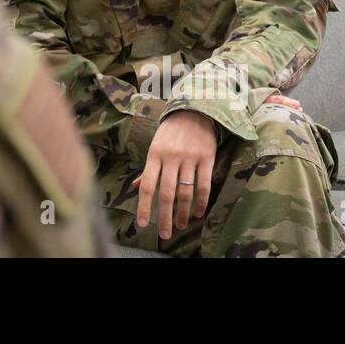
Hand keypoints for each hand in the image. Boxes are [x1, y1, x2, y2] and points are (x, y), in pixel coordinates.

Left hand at [132, 92, 300, 239]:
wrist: (195, 109)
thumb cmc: (171, 131)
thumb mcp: (156, 146)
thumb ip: (148, 169)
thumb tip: (137, 188)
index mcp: (154, 154)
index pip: (148, 186)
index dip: (145, 207)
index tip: (142, 225)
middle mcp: (171, 157)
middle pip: (166, 193)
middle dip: (164, 217)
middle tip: (165, 234)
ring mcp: (189, 157)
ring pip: (185, 192)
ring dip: (183, 213)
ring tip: (181, 225)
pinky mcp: (207, 157)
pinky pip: (204, 185)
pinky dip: (201, 202)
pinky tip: (199, 213)